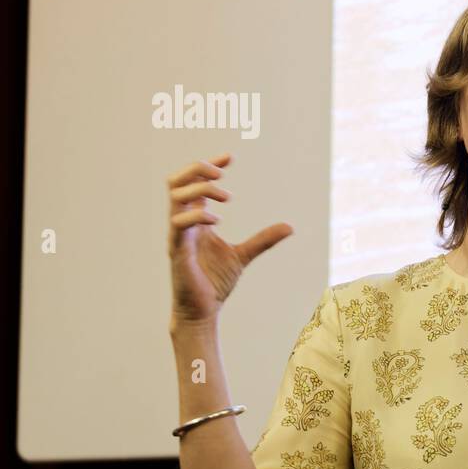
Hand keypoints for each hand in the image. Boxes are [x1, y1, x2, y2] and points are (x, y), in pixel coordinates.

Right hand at [167, 152, 292, 329]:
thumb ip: (263, 239)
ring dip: (200, 190)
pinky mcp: (177, 251)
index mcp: (195, 220)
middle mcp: (183, 224)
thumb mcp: (244, 256)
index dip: (208, 166)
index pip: (193, 183)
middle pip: (176, 182)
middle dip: (197, 170)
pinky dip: (196, 215)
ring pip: (175, 197)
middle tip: (221, 172)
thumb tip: (290, 226)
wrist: (203, 311)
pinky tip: (216, 220)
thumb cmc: (215, 282)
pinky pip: (178, 224)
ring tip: (227, 199)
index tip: (230, 157)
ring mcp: (177, 236)